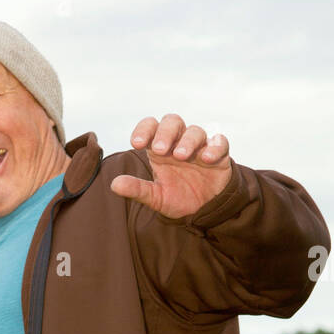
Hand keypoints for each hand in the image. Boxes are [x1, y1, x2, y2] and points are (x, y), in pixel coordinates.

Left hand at [110, 114, 231, 217]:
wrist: (204, 211)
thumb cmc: (178, 198)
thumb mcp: (156, 197)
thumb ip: (137, 189)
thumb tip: (114, 184)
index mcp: (160, 149)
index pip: (151, 127)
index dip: (144, 130)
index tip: (137, 143)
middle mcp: (179, 143)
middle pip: (172, 121)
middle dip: (165, 132)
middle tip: (160, 150)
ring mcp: (200, 147)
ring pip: (195, 131)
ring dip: (187, 140)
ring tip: (181, 156)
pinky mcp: (220, 154)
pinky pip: (220, 142)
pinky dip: (214, 147)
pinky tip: (207, 158)